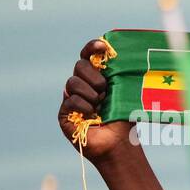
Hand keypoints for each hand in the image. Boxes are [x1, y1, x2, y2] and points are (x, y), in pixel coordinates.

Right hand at [57, 39, 134, 162]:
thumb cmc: (123, 119)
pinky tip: (92, 115)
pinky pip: (70, 99)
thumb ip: (121, 77)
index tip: (103, 46)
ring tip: (100, 106)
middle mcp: (82, 85)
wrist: (119, 143)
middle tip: (105, 89)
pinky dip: (83, 106)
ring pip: (73, 82)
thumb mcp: (125, 95)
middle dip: (93, 76)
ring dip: (90, 94)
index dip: (92, 48)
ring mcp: (71, 98)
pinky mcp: (64, 112)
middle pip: (79, 66)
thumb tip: (120, 56)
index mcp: (97, 78)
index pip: (89, 56)